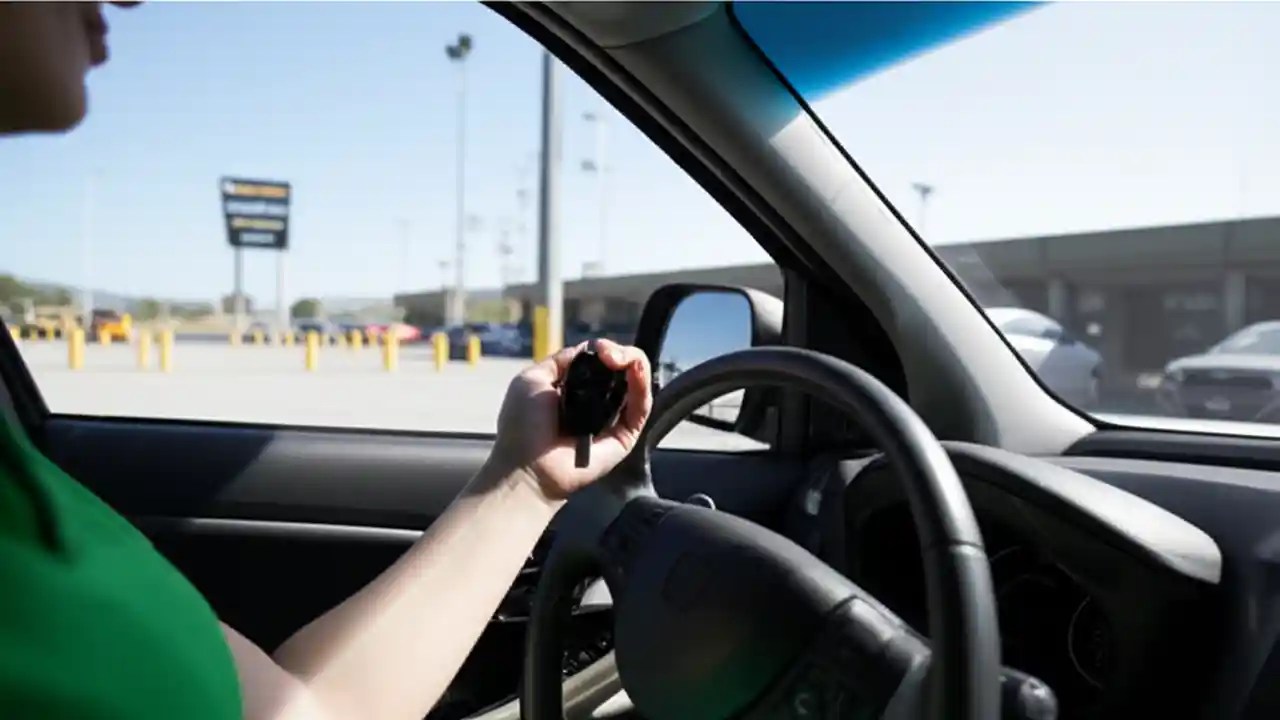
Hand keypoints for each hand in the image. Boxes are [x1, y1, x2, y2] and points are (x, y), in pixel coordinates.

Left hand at [490, 339, 652, 501]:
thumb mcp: (533, 380)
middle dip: (623, 355)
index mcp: (572, 390)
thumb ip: (561, 361)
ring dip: (636, 365)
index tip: (600, 350)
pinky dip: (642, 387)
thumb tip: (590, 349)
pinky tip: (636, 370)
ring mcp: (611, 421)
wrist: (526, 468)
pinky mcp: (624, 438)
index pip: (600, 363)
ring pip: (635, 387)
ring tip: (626, 359)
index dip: (603, 351)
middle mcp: (594, 404)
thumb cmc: (522, 427)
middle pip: (621, 372)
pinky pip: (640, 410)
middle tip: (613, 355)